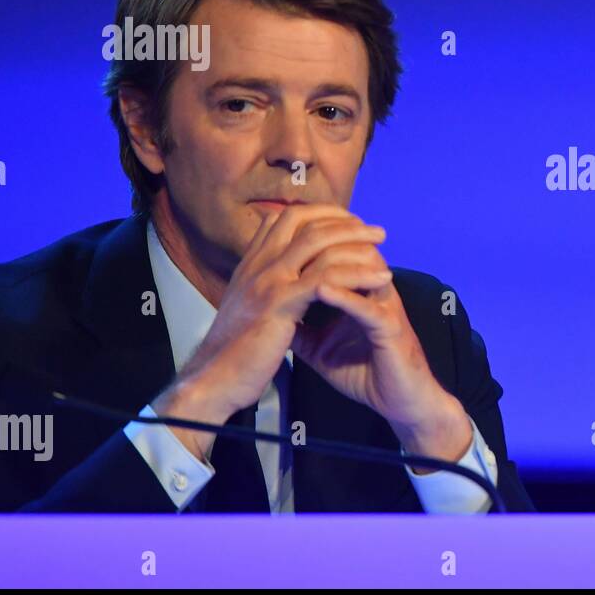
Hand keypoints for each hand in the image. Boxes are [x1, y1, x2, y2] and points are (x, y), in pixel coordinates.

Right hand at [154, 204, 389, 458]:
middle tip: (374, 230)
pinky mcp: (279, 304)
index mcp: (251, 264)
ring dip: (354, 239)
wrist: (212, 380)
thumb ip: (265, 286)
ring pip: (316, 243)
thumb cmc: (234, 351)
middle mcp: (257, 265)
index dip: (319, 214)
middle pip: (304, 222)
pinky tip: (380, 279)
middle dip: (343, 220)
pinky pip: (325, 279)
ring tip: (382, 244)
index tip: (347, 221)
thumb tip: (287, 277)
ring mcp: (266, 281)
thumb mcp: (249, 309)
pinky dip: (357, 275)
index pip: (285, 219)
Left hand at [289, 225, 471, 466]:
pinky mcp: (391, 329)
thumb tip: (269, 314)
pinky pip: (368, 307)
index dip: (314, 237)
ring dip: (332, 259)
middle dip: (323, 236)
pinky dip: (344, 296)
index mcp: (360, 290)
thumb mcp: (321, 348)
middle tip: (291, 232)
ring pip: (363, 268)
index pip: (339, 250)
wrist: (402, 402)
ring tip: (300, 253)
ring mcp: (385, 307)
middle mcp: (375, 291)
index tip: (281, 233)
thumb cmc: (366, 372)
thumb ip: (300, 327)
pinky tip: (320, 289)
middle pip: (352, 248)